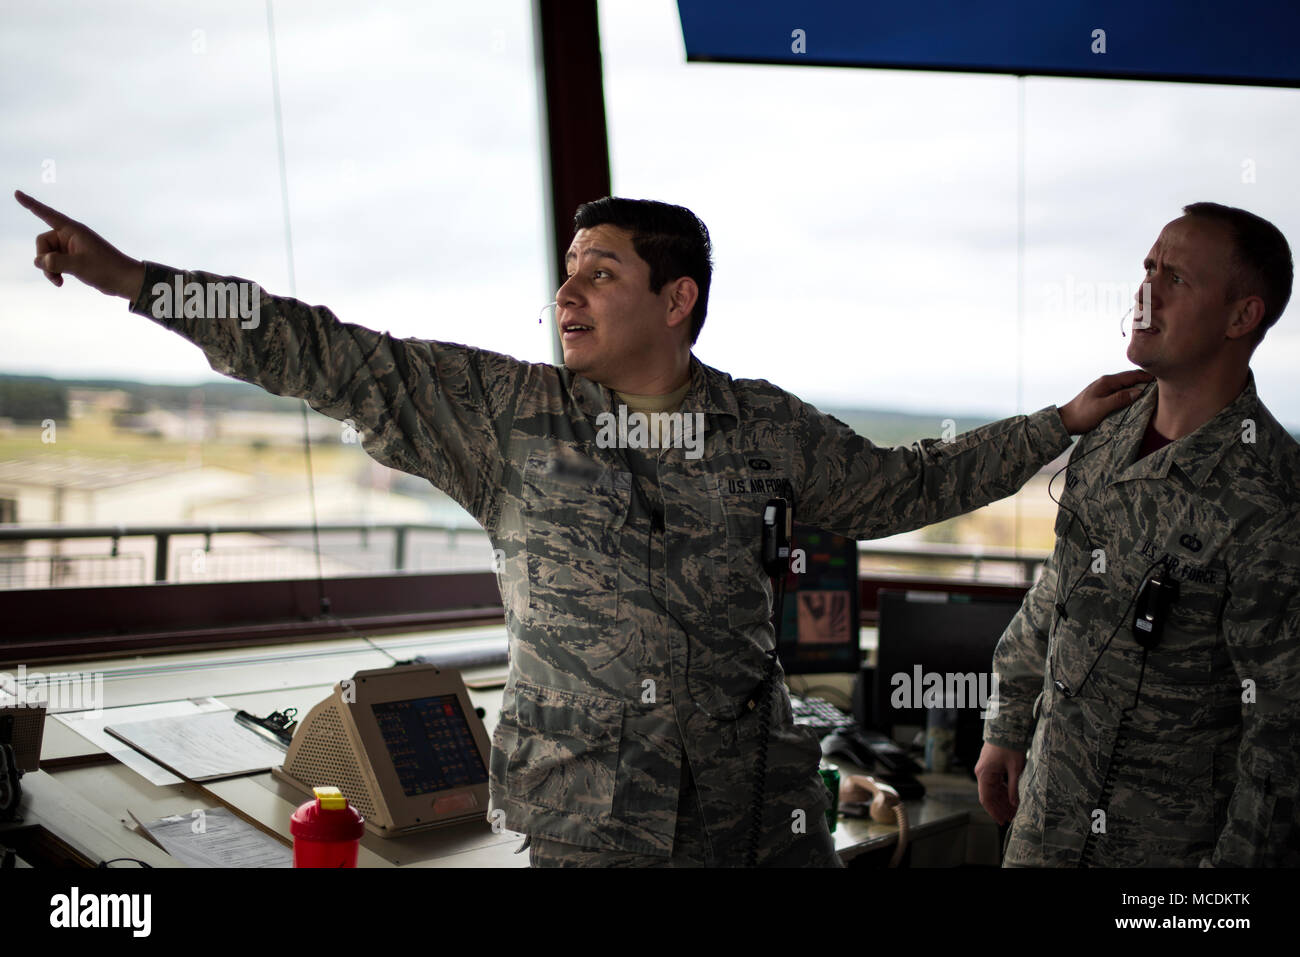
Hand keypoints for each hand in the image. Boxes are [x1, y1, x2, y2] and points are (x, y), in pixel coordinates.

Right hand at [14, 189, 145, 299]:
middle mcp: (70, 236)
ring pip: (46, 255)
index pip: (47, 214)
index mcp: (73, 230)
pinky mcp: (72, 259)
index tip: (16, 193)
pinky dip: (54, 273)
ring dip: (48, 269)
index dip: (31, 204)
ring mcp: (71, 248)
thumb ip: (56, 262)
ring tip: (58, 281)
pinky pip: (54, 263)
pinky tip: (60, 283)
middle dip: (43, 258)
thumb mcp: (79, 265)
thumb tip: (39, 261)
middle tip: (53, 273)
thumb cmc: (106, 269)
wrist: (124, 281)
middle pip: (42, 242)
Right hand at [974, 741, 1025, 825]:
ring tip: (1013, 811)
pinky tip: (1011, 799)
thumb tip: (1014, 803)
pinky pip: (995, 784)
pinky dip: (1003, 792)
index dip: (993, 811)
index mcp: (984, 774)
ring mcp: (986, 770)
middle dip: (1000, 808)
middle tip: (1011, 818)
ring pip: (993, 791)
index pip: (986, 798)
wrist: (1006, 729)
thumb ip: (1013, 787)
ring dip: (1002, 801)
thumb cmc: (1010, 746)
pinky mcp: (991, 768)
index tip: (1001, 821)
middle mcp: (982, 774)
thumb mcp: (1015, 768)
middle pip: (989, 796)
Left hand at [1058, 369, 1153, 434]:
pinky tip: (1136, 398)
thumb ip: (1119, 399)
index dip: (1147, 376)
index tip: (1162, 378)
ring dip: (1138, 386)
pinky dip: (1130, 392)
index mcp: (1107, 382)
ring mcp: (1104, 388)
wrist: (1065, 421)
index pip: (1131, 375)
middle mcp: (1106, 382)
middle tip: (1161, 385)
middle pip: (1130, 378)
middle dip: (1145, 380)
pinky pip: (1121, 391)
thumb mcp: (1102, 408)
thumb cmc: (1081, 415)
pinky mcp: (1103, 395)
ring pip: (1126, 385)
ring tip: (1153, 391)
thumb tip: (1138, 391)